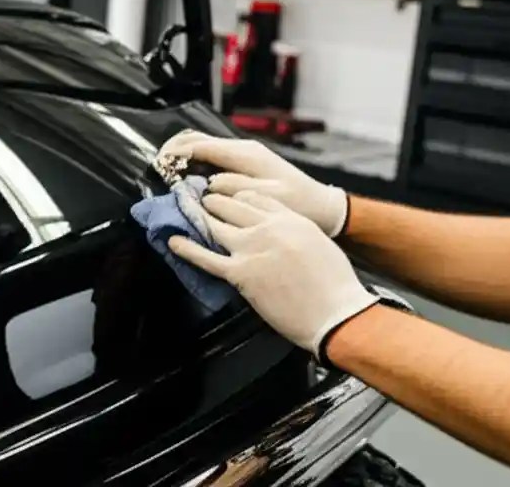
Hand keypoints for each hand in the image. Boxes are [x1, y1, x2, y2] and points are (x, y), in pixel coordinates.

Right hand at [159, 130, 348, 236]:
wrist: (321, 207)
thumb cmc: (297, 203)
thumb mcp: (266, 196)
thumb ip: (235, 186)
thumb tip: (208, 183)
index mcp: (244, 153)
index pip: (199, 144)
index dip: (174, 153)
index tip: (158, 167)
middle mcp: (241, 149)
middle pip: (197, 139)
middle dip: (173, 151)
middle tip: (157, 169)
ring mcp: (242, 155)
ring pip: (202, 146)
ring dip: (183, 157)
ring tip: (168, 175)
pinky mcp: (244, 165)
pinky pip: (212, 157)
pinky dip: (194, 164)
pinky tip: (188, 179)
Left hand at [168, 191, 378, 355]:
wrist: (336, 314)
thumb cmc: (335, 284)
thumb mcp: (317, 242)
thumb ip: (293, 229)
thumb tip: (277, 228)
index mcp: (289, 218)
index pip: (252, 197)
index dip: (234, 195)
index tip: (225, 196)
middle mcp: (268, 227)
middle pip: (229, 205)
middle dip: (212, 201)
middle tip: (198, 199)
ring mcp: (252, 248)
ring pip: (214, 224)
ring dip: (197, 216)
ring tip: (183, 210)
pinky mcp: (241, 273)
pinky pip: (206, 258)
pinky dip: (187, 249)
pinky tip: (173, 241)